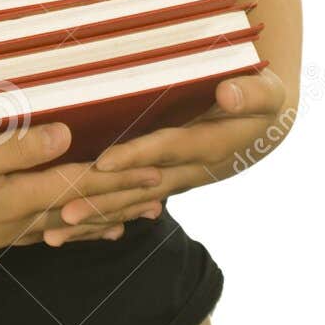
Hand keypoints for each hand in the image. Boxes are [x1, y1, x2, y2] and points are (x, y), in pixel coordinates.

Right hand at [0, 120, 166, 270]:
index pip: (82, 183)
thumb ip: (17, 147)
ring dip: (99, 221)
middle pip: (81, 209)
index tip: (156, 168)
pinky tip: (67, 232)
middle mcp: (20, 220)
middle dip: (121, 202)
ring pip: (64, 226)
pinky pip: (40, 235)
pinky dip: (64, 232)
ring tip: (131, 222)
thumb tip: (68, 135)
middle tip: (160, 199)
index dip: (120, 175)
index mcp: (19, 197)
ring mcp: (3, 233)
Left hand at [45, 68, 289, 242]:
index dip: (137, 156)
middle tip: (64, 214)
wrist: (268, 126)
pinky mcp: (167, 182)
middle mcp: (190, 171)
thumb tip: (227, 92)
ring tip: (55, 232)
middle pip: (141, 188)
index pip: (168, 150)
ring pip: (131, 203)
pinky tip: (74, 231)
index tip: (104, 164)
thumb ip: (251, 93)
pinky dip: (105, 218)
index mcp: (211, 146)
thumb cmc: (264, 99)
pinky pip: (133, 204)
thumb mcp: (267, 92)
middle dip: (103, 202)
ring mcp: (177, 181)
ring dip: (96, 218)